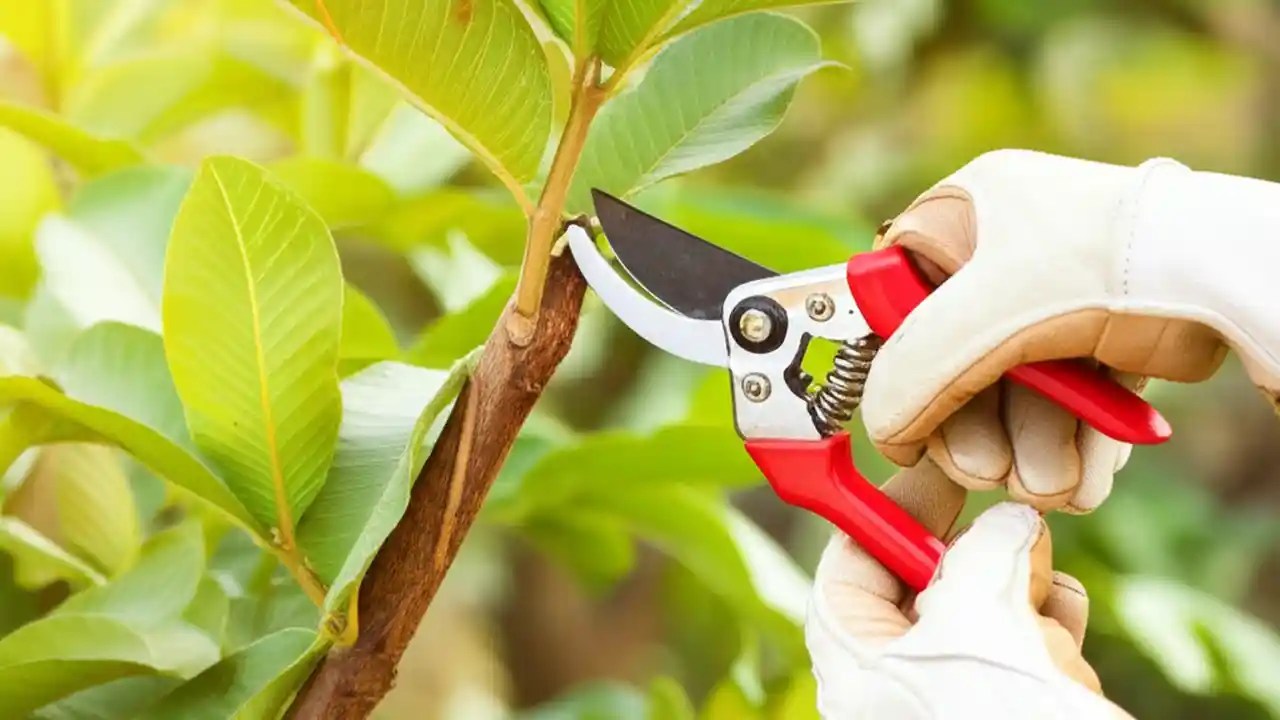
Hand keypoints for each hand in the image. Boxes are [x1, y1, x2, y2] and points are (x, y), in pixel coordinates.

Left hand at [806, 461, 1130, 718]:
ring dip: (1025, 600)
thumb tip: (1005, 523)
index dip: (891, 512)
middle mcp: (894, 683)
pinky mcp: (1009, 710)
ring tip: (1045, 619)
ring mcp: (953, 700)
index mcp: (855, 661)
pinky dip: (1051, 636)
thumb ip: (980, 555)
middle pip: (925, 582)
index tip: (940, 476)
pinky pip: (1025, 649)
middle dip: (976, 559)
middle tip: (1015, 538)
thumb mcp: (975, 624)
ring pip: (985, 610)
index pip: (851, 563)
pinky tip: (1064, 652)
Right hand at [861, 149, 1279, 512]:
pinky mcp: (1095, 341)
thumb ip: (912, 372)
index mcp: (960, 217)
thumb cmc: (1110, 259)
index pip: (894, 306)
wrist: (1228, 277)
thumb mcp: (986, 312)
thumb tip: (887, 433)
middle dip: (978, 430)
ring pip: (1011, 397)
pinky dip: (1070, 445)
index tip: (908, 432)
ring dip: (1028, 452)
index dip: (895, 373)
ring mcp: (1050, 301)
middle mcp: (1000, 256)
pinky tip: (1086, 474)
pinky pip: (1060, 406)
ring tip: (1055, 482)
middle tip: (990, 472)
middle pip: (951, 364)